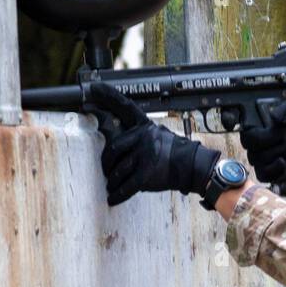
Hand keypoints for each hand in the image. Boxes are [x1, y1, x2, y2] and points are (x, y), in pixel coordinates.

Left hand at [83, 81, 218, 206]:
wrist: (193, 166)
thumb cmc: (174, 153)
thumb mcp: (157, 135)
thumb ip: (138, 135)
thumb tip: (114, 139)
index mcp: (144, 126)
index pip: (123, 106)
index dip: (107, 96)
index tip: (92, 88)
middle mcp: (143, 137)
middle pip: (113, 147)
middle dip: (106, 162)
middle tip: (106, 170)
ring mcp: (145, 154)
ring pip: (118, 169)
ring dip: (112, 180)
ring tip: (112, 186)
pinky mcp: (147, 173)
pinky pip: (127, 186)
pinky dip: (118, 194)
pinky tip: (113, 198)